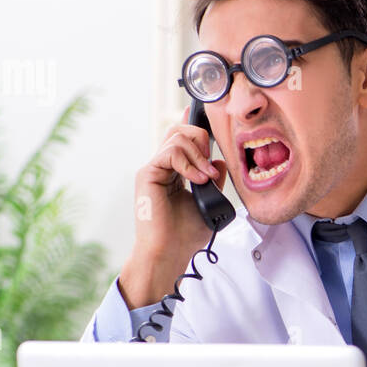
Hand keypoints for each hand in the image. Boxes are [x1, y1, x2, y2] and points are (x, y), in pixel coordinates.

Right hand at [119, 106, 229, 307]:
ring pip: (176, 138)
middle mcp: (162, 168)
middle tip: (210, 165)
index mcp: (174, 173)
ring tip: (207, 178)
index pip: (181, 140)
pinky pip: (170, 152)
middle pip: (178, 131)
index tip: (200, 114)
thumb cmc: (186, 235)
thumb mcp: (209, 203)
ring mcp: (154, 170)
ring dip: (198, 155)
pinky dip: (188, 163)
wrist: (170, 252)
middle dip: (200, 138)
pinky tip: (197, 179)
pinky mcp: (147, 175)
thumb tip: (218, 161)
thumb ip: (214, 180)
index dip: (192, 125)